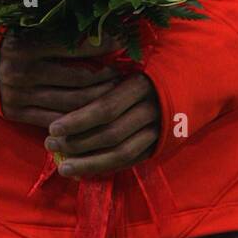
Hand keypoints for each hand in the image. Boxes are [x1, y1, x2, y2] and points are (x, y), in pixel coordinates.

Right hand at [0, 28, 123, 128]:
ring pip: (72, 103)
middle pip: (78, 79)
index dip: (101, 44)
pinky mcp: (19, 114)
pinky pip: (57, 120)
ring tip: (115, 91)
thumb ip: (58, 30)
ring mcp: (21, 96)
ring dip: (98, 98)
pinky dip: (79, 117)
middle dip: (107, 76)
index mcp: (26, 45)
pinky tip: (94, 111)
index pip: (73, 46)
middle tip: (124, 72)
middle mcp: (23, 72)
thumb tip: (98, 27)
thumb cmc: (11, 42)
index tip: (122, 41)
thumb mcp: (29, 30)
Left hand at [44, 72, 161, 177]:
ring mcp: (157, 131)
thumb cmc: (146, 71)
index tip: (53, 127)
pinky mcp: (158, 146)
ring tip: (62, 167)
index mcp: (140, 85)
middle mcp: (151, 110)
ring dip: (89, 163)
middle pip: (111, 133)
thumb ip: (102, 79)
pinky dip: (105, 168)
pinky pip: (129, 162)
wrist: (188, 84)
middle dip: (77, 142)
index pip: (105, 108)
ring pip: (121, 153)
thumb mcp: (127, 66)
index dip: (78, 120)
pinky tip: (83, 172)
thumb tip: (63, 92)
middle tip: (50, 144)